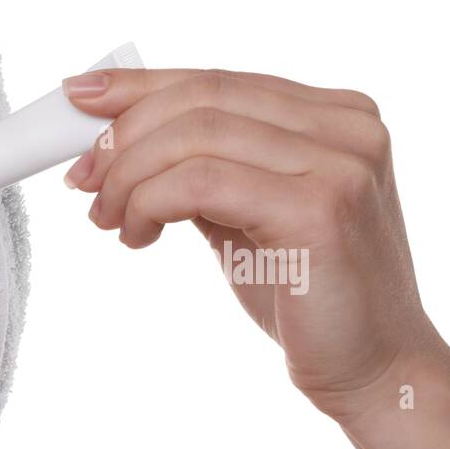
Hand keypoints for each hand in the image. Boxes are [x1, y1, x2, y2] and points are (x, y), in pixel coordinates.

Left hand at [59, 66, 445, 425]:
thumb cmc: (303, 295)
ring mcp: (338, 163)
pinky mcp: (318, 210)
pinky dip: (149, 203)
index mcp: (332, 116)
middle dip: (122, 137)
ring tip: (109, 221)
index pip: (216, 80)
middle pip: (201, 98)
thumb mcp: (244, 214)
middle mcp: (345, 126)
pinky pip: (201, 183)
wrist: (370, 367)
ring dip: (129, 177)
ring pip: (195, 135)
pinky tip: (138, 237)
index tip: (80, 99)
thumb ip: (202, 169)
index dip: (138, 87)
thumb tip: (114, 144)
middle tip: (83, 183)